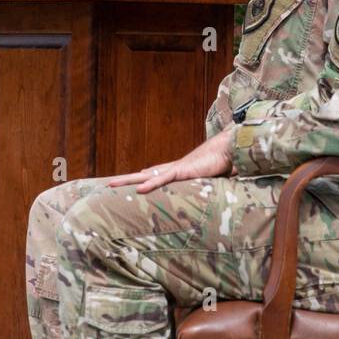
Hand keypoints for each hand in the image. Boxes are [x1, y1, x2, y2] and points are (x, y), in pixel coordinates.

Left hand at [106, 129, 234, 193]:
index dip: (145, 177)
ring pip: (147, 176)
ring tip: (111, 184)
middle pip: (145, 174)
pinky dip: (151, 184)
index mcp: (180, 170)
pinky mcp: (182, 171)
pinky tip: (139, 189)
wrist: (230, 149)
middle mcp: (174, 168)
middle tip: (108, 184)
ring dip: (128, 180)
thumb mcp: (213, 178)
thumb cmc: (224, 162)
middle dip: (127, 179)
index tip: (134, 180)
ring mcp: (176, 169)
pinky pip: (163, 179)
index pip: (157, 173)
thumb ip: (209, 185)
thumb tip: (216, 186)